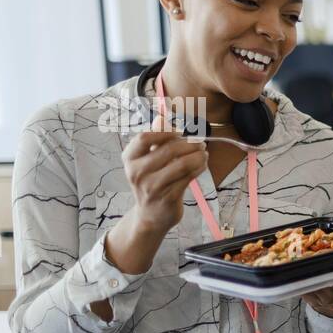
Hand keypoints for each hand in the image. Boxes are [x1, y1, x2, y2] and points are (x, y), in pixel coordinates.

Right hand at [122, 112, 207, 232]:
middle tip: (200, 143)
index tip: (179, 132)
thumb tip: (162, 117)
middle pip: (169, 149)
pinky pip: (188, 177)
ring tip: (204, 153)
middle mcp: (137, 172)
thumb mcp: (146, 160)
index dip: (165, 131)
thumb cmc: (151, 181)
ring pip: (182, 164)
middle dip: (189, 143)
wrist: (150, 216)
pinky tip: (202, 164)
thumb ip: (155, 139)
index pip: (144, 137)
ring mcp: (152, 187)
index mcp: (129, 158)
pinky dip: (199, 167)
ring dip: (198, 156)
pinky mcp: (168, 197)